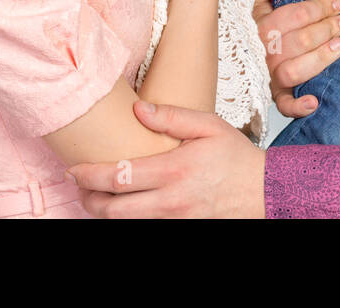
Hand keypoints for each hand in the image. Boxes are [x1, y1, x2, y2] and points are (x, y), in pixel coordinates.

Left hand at [66, 101, 264, 216]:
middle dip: (88, 199)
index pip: (118, 177)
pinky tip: (122, 210)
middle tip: (79, 185)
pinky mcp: (182, 231)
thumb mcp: (209, 126)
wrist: (266, 192)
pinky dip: (127, 222)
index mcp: (174, 171)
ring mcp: (176, 222)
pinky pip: (145, 231)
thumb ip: (172, 116)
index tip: (74, 170)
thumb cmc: (236, 157)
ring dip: (103, 214)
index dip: (88, 175)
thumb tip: (138, 108)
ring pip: (125, 225)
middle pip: (113, 209)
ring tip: (95, 198)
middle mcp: (171, 201)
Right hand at [252, 0, 339, 118]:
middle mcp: (265, 52)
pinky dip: (298, 106)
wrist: (230, 59)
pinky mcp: (273, 95)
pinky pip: (284, 105)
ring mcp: (269, 75)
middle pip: (301, 40)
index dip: (320, 8)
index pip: (296, 15)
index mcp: (261, 27)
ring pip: (295, 69)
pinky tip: (315, 101)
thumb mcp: (253, 3)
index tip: (338, 5)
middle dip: (327, 29)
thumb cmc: (249, 29)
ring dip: (321, 57)